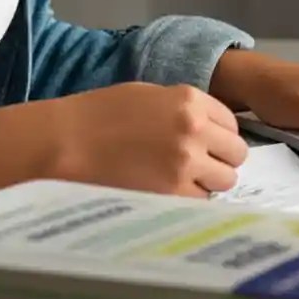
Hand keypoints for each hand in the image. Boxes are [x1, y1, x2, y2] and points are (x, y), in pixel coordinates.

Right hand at [0, 83, 247, 199]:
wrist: (63, 144)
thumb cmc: (98, 116)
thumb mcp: (147, 95)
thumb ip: (184, 109)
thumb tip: (210, 129)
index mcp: (189, 100)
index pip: (232, 124)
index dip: (220, 135)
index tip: (208, 143)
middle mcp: (194, 131)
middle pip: (236, 155)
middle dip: (220, 160)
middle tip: (198, 165)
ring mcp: (184, 166)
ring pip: (223, 182)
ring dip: (207, 183)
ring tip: (178, 180)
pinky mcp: (171, 195)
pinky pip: (199, 203)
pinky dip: (188, 200)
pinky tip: (165, 191)